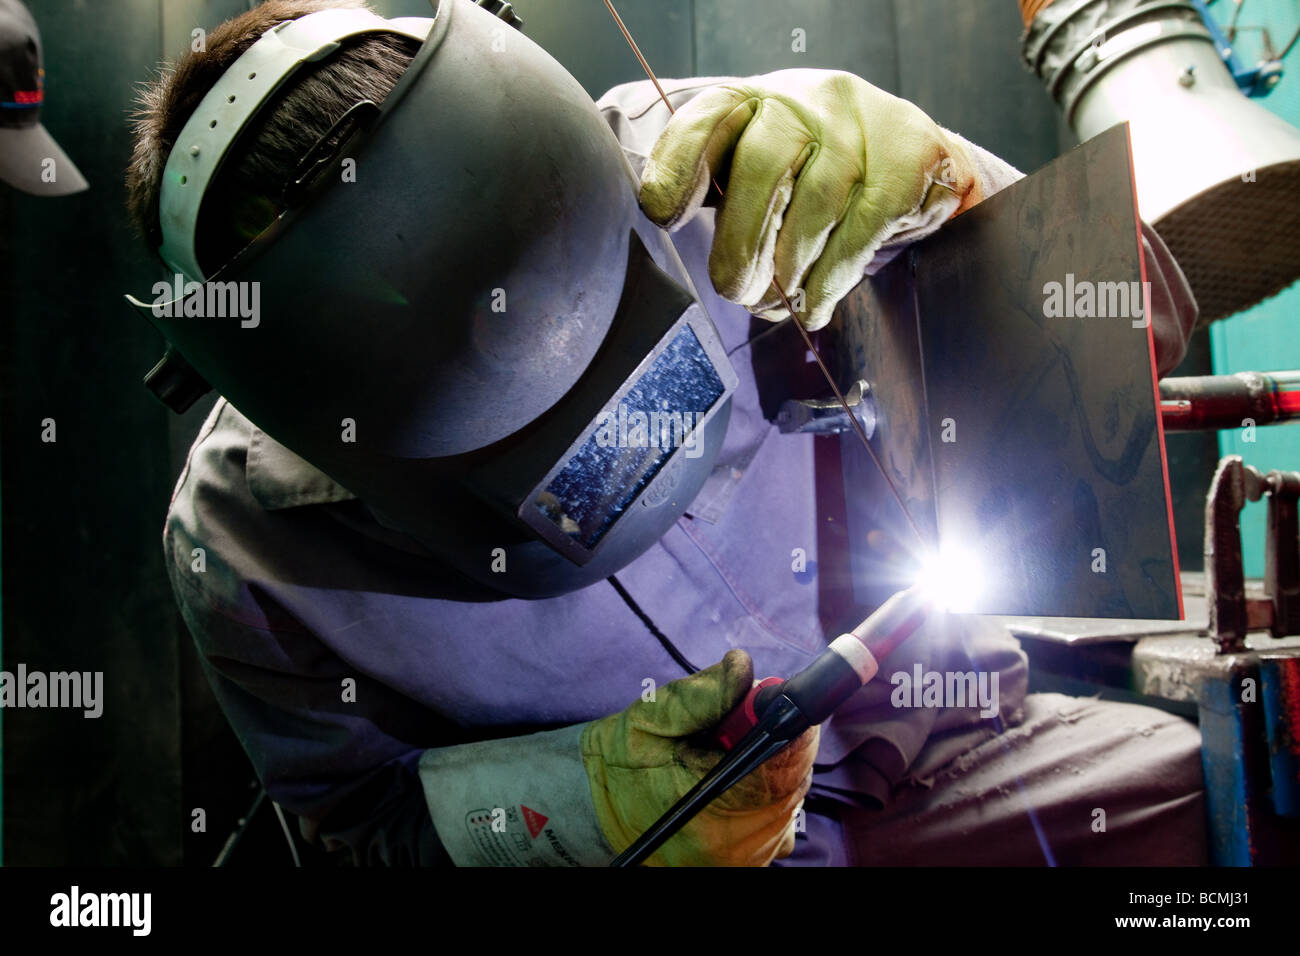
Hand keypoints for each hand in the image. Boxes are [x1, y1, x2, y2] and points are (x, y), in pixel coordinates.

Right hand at [581, 649, 818, 865]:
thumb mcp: (650, 719)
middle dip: (773, 741)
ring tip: (722, 758)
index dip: (785, 724)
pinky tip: (732, 783)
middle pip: (793, 776)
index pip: (785, 761)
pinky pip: (779, 816)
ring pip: (789, 794)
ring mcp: (751, 856)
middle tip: (734, 726)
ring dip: (769, 766)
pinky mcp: (753, 861)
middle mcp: (743, 842)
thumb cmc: (621, 764)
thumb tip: (741, 667)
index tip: (770, 701)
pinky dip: (764, 791)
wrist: (598, 813)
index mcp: (717, 807)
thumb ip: (699, 695)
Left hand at [639, 69, 983, 330]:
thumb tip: (673, 230)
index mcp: (757, 100)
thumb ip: (719, 193)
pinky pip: (858, 236)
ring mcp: (862, 129)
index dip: (680, 163)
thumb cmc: (813, 173)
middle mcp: (808, 102)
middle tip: (733, 290)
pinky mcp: (907, 164)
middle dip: (741, 242)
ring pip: (814, 209)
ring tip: (778, 300)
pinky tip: (815, 303)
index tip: (662, 213)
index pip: (710, 115)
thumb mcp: (759, 168)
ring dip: (789, 273)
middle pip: (763, 165)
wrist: (916, 159)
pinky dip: (829, 282)